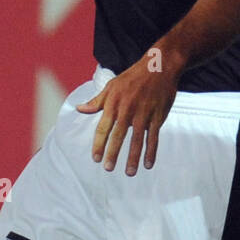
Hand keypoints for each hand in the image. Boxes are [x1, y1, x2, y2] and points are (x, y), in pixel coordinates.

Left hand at [76, 53, 180, 174]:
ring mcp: (144, 113)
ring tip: (129, 172)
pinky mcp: (157, 116)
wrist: (159, 67)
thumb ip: (97, 101)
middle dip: (113, 153)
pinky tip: (148, 163)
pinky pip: (153, 137)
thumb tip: (79, 109)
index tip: (95, 158)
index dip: (99, 144)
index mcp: (114, 103)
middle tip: (108, 168)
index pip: (103, 127)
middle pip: (119, 136)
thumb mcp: (112, 85)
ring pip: (137, 139)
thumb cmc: (133, 76)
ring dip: (133, 157)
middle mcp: (128, 110)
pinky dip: (151, 151)